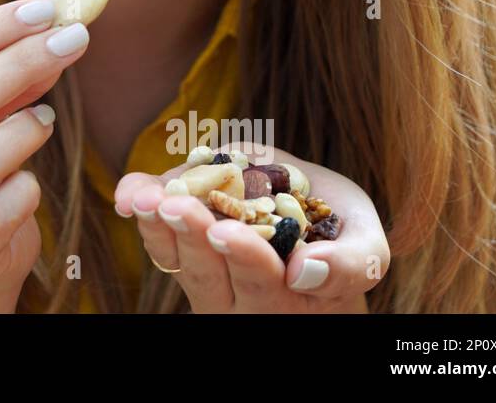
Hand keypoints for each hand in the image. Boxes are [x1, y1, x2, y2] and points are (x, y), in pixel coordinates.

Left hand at [114, 142, 388, 311]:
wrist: (311, 227)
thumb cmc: (342, 240)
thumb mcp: (366, 247)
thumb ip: (350, 263)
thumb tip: (303, 269)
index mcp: (290, 297)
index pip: (262, 281)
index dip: (244, 258)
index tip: (225, 232)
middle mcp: (243, 300)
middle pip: (210, 275)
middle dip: (192, 236)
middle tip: (176, 205)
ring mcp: (209, 281)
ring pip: (178, 263)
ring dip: (159, 228)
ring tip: (146, 198)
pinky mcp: (184, 257)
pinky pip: (159, 248)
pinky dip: (143, 220)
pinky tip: (129, 196)